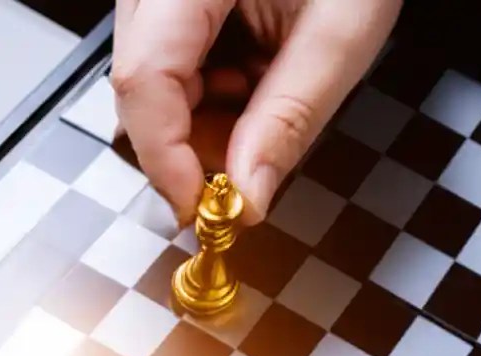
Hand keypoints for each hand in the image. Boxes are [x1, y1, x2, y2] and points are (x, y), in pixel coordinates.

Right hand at [110, 0, 401, 224]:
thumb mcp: (341, 33)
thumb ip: (290, 118)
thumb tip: (247, 198)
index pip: (143, 78)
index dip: (165, 158)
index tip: (203, 210)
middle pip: (139, 86)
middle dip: (192, 141)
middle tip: (256, 155)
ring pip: (150, 83)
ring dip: (206, 115)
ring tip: (271, 87)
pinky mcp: (167, 3)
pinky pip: (168, 65)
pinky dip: (211, 90)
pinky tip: (256, 73)